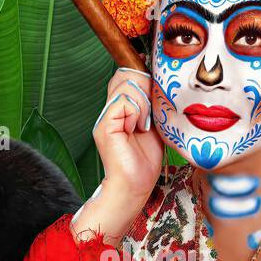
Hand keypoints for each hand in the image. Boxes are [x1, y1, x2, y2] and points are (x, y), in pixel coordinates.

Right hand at [92, 68, 163, 202]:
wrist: (135, 185)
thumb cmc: (145, 161)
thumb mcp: (154, 125)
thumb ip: (151, 104)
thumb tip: (156, 82)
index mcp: (120, 109)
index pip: (127, 76)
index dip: (143, 78)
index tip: (154, 95)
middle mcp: (110, 110)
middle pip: (125, 75)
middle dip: (146, 88)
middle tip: (151, 114)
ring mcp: (105, 116)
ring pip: (127, 85)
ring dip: (143, 103)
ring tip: (144, 125)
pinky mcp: (105, 125)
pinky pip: (124, 101)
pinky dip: (136, 113)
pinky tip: (137, 129)